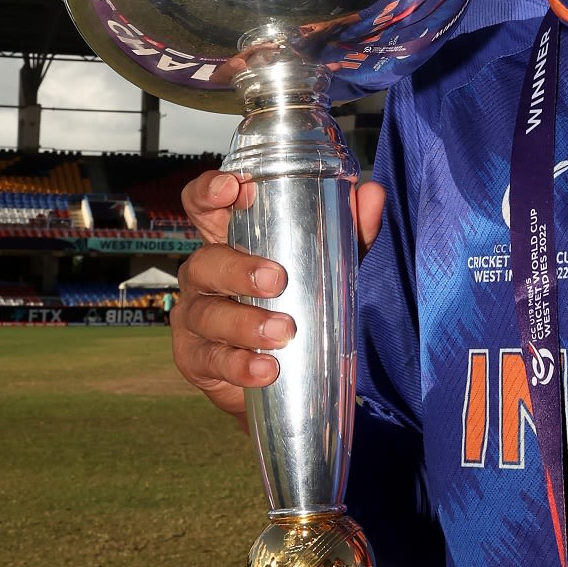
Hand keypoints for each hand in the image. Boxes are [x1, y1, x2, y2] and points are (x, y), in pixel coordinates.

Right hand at [170, 169, 385, 422]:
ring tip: (283, 332)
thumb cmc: (298, 302)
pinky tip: (266, 370)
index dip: (209, 192)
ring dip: (245, 324)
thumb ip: (350, 232)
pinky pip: (212, 361)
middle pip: (205, 262)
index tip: (232, 188)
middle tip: (276, 279)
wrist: (286, 377)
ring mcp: (195, 318)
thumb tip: (372, 194)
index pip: (203, 206)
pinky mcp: (196, 360)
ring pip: (208, 314)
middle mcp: (204, 275)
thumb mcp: (328, 265)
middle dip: (238, 269)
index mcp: (229, 241)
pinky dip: (240, 365)